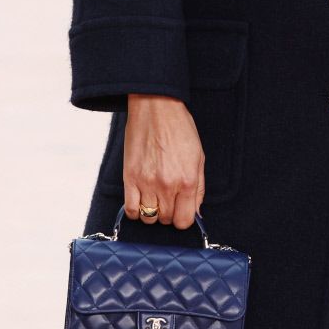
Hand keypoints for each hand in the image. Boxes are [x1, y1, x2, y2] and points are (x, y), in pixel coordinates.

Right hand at [124, 95, 204, 228]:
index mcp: (187, 181)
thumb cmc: (179, 129)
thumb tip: (196, 212)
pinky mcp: (129, 177)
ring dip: (152, 213)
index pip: (184, 221)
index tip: (181, 211)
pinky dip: (135, 211)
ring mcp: (146, 183)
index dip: (183, 219)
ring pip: (148, 218)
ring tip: (155, 198)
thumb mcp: (199, 158)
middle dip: (169, 213)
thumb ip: (198, 189)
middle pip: (166, 220)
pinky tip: (141, 200)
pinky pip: (130, 209)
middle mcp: (167, 186)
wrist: (156, 108)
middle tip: (169, 199)